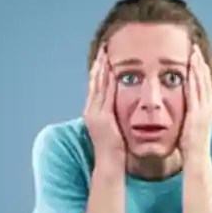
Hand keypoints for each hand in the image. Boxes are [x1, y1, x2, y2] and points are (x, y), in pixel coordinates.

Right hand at [83, 47, 125, 167]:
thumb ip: (114, 117)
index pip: (96, 86)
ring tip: (106, 53)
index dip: (99, 71)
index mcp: (94, 112)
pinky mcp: (102, 117)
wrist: (111, 164)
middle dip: (99, 64)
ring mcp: (95, 113)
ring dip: (102, 68)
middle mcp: (92, 110)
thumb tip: (120, 110)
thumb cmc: (116, 151)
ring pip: (98, 85)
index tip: (104, 57)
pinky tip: (112, 69)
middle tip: (104, 48)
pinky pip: (105, 94)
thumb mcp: (114, 129)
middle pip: (95, 81)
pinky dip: (107, 81)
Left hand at [181, 45, 211, 163]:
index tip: (196, 57)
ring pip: (202, 83)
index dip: (201, 70)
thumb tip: (187, 110)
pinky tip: (189, 69)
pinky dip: (193, 79)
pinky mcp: (197, 113)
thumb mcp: (192, 126)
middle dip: (200, 63)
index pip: (205, 85)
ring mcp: (204, 109)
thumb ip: (191, 116)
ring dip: (197, 67)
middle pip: (205, 80)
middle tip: (194, 48)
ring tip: (193, 53)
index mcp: (208, 109)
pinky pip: (195, 92)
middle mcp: (208, 107)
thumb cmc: (192, 146)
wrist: (197, 158)